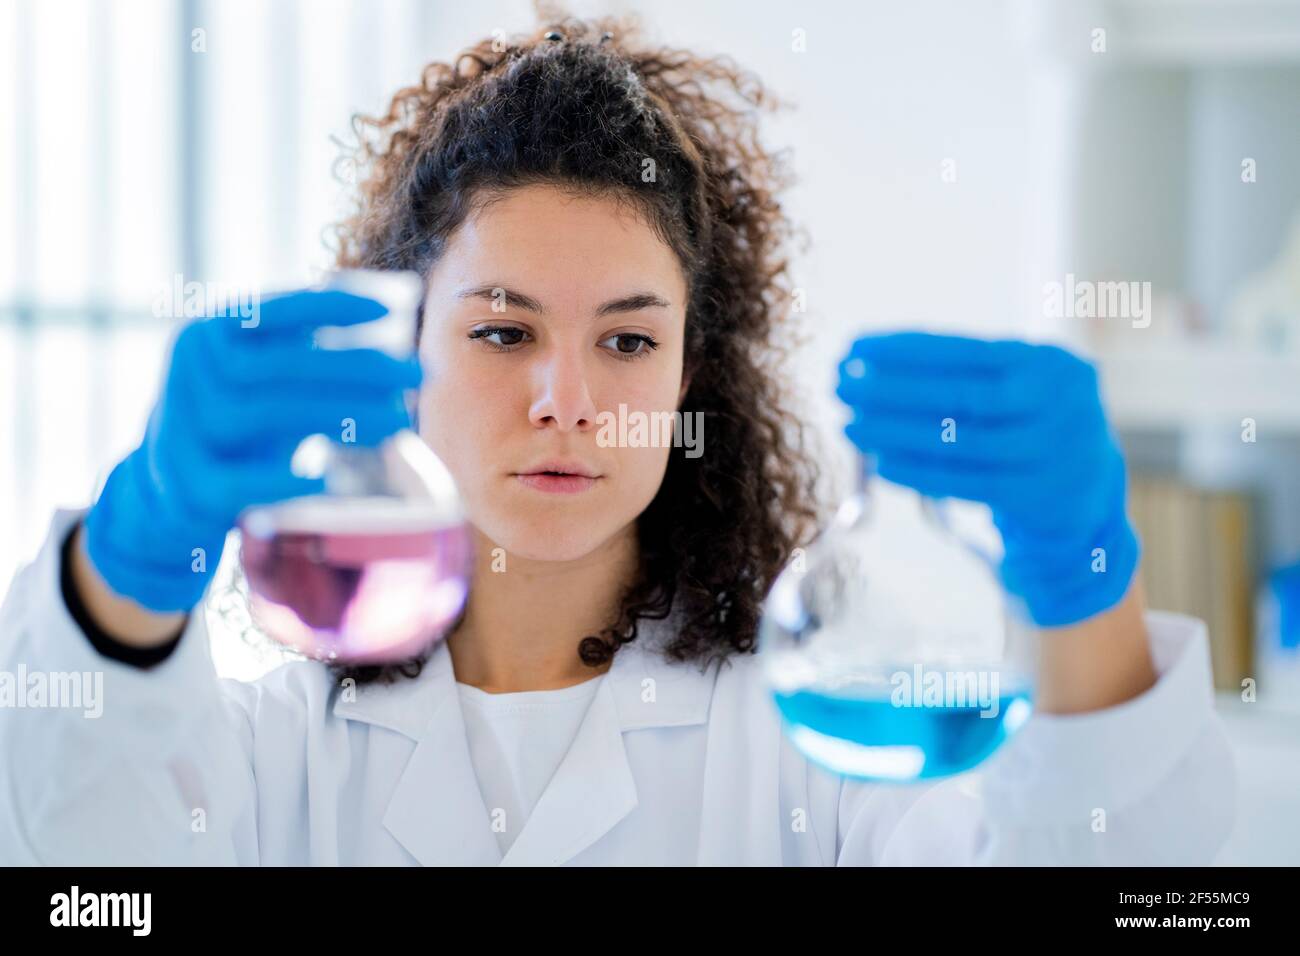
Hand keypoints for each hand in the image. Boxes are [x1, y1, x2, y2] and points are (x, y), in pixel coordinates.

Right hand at [83, 289, 422, 612]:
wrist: (170, 490)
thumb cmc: (241, 422)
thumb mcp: (269, 374)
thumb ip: (316, 343)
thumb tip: (400, 300)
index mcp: (210, 334)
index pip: (273, 311)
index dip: (334, 304)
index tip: (396, 306)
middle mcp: (187, 372)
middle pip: (277, 365)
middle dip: (357, 367)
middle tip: (418, 374)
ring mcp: (179, 428)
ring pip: (260, 415)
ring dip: (337, 415)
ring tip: (399, 420)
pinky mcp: (186, 486)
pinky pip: (236, 482)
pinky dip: (282, 480)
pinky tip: (328, 478)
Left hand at [834, 331, 1138, 627]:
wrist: (1085, 490)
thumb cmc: (1027, 424)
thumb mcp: (1014, 385)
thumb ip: (959, 373)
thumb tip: (868, 365)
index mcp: (1049, 361)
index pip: (967, 350)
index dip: (905, 350)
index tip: (855, 347)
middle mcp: (1060, 402)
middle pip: (960, 395)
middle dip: (891, 389)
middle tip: (840, 384)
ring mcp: (1054, 452)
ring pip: (958, 442)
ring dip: (895, 433)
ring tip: (850, 424)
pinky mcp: (1038, 496)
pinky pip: (965, 483)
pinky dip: (918, 472)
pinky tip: (880, 463)